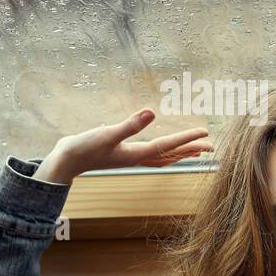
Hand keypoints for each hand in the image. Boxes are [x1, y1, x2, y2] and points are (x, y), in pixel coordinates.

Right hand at [36, 108, 214, 181]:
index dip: (187, 138)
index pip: (168, 145)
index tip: (205, 134)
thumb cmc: (83, 148)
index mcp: (136, 154)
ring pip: (162, 157)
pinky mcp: (122, 153)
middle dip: (191, 150)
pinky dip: (162, 152)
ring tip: (195, 151)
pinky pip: (150, 154)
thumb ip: (129, 124)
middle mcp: (136, 157)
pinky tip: (162, 147)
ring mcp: (130, 157)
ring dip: (179, 153)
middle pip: (170, 155)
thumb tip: (152, 112)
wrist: (64, 162)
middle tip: (211, 146)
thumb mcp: (107, 134)